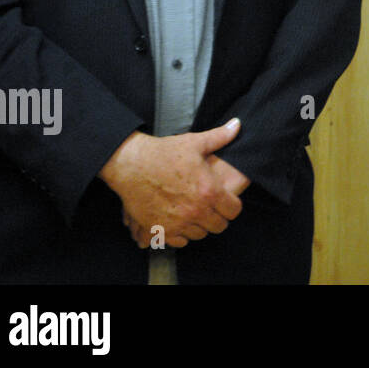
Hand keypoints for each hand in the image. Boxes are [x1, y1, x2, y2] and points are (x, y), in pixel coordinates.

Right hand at [101, 118, 245, 248]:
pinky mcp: (159, 229)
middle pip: (218, 227)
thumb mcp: (195, 142)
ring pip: (198, 235)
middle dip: (217, 217)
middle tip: (210, 208)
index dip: (232, 206)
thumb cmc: (164, 153)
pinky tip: (178, 222)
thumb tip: (237, 125)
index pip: (233, 211)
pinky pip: (177, 242)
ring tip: (194, 213)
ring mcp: (177, 223)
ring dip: (198, 226)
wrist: (131, 164)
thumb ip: (220, 137)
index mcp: (209, 192)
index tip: (226, 201)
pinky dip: (179, 235)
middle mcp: (195, 211)